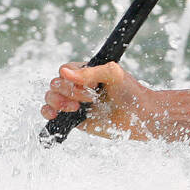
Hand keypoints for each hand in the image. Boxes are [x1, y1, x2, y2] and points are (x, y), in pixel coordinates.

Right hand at [41, 61, 157, 139]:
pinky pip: (51, 114)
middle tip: (91, 99)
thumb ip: (90, 72)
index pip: (65, 70)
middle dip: (68, 92)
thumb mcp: (113, 74)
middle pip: (55, 84)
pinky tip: (55, 115)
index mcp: (86, 72)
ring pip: (50, 97)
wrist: (141, 117)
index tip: (91, 87)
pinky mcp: (74, 119)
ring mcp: (75, 103)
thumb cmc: (131, 92)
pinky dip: (48, 113)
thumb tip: (64, 72)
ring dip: (57, 102)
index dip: (73, 79)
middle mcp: (78, 87)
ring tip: (75, 109)